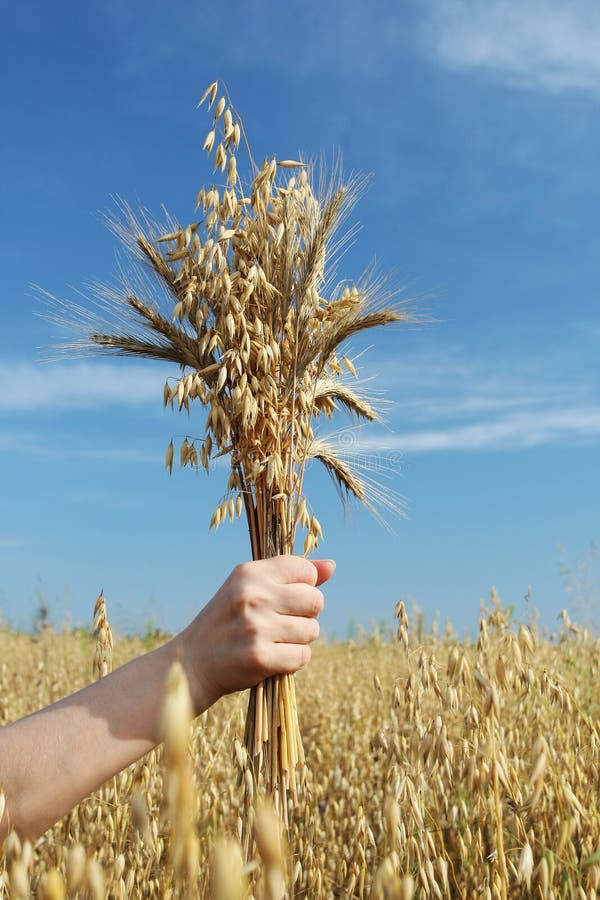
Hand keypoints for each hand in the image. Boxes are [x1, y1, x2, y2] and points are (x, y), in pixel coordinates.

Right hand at [176, 556, 334, 713]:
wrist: (192, 663)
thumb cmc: (228, 621)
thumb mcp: (250, 588)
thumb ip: (291, 575)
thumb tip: (332, 566)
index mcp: (250, 573)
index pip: (305, 570)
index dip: (304, 586)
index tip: (284, 599)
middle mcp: (253, 596)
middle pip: (316, 600)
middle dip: (306, 615)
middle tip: (280, 623)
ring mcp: (256, 628)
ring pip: (312, 631)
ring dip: (299, 640)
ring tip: (273, 640)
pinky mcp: (260, 658)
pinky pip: (303, 656)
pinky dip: (293, 661)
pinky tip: (272, 658)